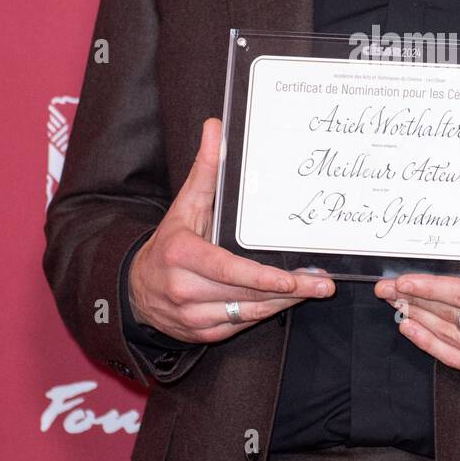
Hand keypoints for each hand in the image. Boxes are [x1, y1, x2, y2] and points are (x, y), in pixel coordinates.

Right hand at [128, 117, 334, 342]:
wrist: (137, 291)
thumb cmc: (171, 242)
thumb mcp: (185, 205)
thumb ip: (205, 169)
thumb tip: (216, 126)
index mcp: (180, 256)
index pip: (227, 270)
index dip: (263, 278)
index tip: (293, 279)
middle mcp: (184, 289)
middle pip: (245, 294)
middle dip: (288, 291)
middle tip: (322, 284)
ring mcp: (192, 316)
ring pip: (248, 313)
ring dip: (283, 304)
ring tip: (314, 289)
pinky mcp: (202, 334)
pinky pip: (242, 326)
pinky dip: (266, 313)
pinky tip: (286, 301)